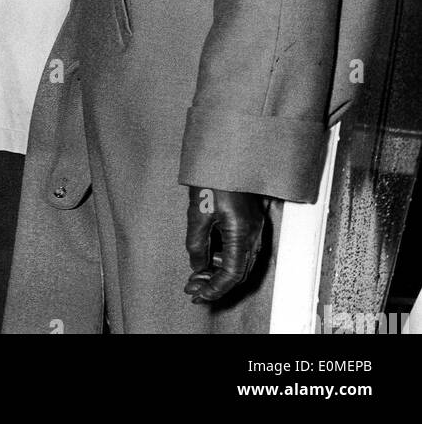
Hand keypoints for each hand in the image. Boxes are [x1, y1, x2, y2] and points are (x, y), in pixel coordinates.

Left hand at [185, 187, 265, 304]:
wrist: (229, 151)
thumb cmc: (213, 177)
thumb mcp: (197, 212)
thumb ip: (197, 244)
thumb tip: (197, 266)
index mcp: (241, 233)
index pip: (231, 274)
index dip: (214, 289)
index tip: (198, 295)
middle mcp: (254, 234)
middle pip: (238, 271)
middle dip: (215, 283)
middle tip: (193, 287)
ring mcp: (255, 227)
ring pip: (240, 261)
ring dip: (219, 270)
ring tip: (196, 272)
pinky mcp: (251, 220)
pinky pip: (241, 248)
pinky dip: (225, 257)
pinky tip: (208, 254)